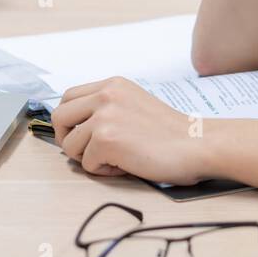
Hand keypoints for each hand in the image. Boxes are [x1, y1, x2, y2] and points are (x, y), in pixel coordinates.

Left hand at [51, 77, 211, 185]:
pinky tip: (127, 165)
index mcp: (113, 85)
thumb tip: (76, 127)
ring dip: (89, 159)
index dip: (69, 121)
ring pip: (69, 145)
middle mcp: (105, 95)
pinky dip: (105, 172)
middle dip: (67, 139)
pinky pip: (86, 164)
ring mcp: (104, 116)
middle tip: (87, 153)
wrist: (198, 144)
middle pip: (59, 117)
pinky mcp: (105, 139)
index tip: (79, 135)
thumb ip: (108, 108)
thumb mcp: (135, 105)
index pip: (68, 97)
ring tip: (118, 159)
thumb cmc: (172, 134)